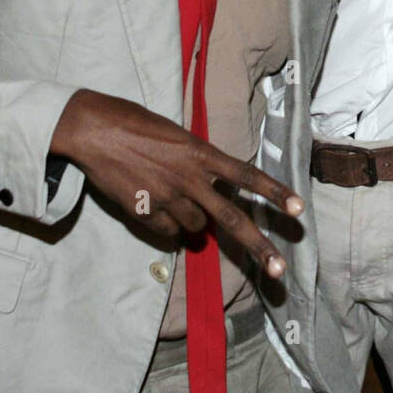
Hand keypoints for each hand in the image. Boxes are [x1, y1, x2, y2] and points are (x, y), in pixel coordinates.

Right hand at [50, 88, 296, 276]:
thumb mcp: (177, 135)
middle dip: (258, 246)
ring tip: (176, 199)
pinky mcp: (145, 212)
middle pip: (231, 218)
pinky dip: (168, 227)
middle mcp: (190, 177)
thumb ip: (200, 160)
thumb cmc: (135, 123)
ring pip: (196, 228)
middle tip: (279, 269)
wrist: (94, 130)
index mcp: (201, 152)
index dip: (274, 192)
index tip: (298, 209)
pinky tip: (155, 208)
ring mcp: (167, 197)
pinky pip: (168, 232)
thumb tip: (214, 185)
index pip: (247, 175)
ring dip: (195, 223)